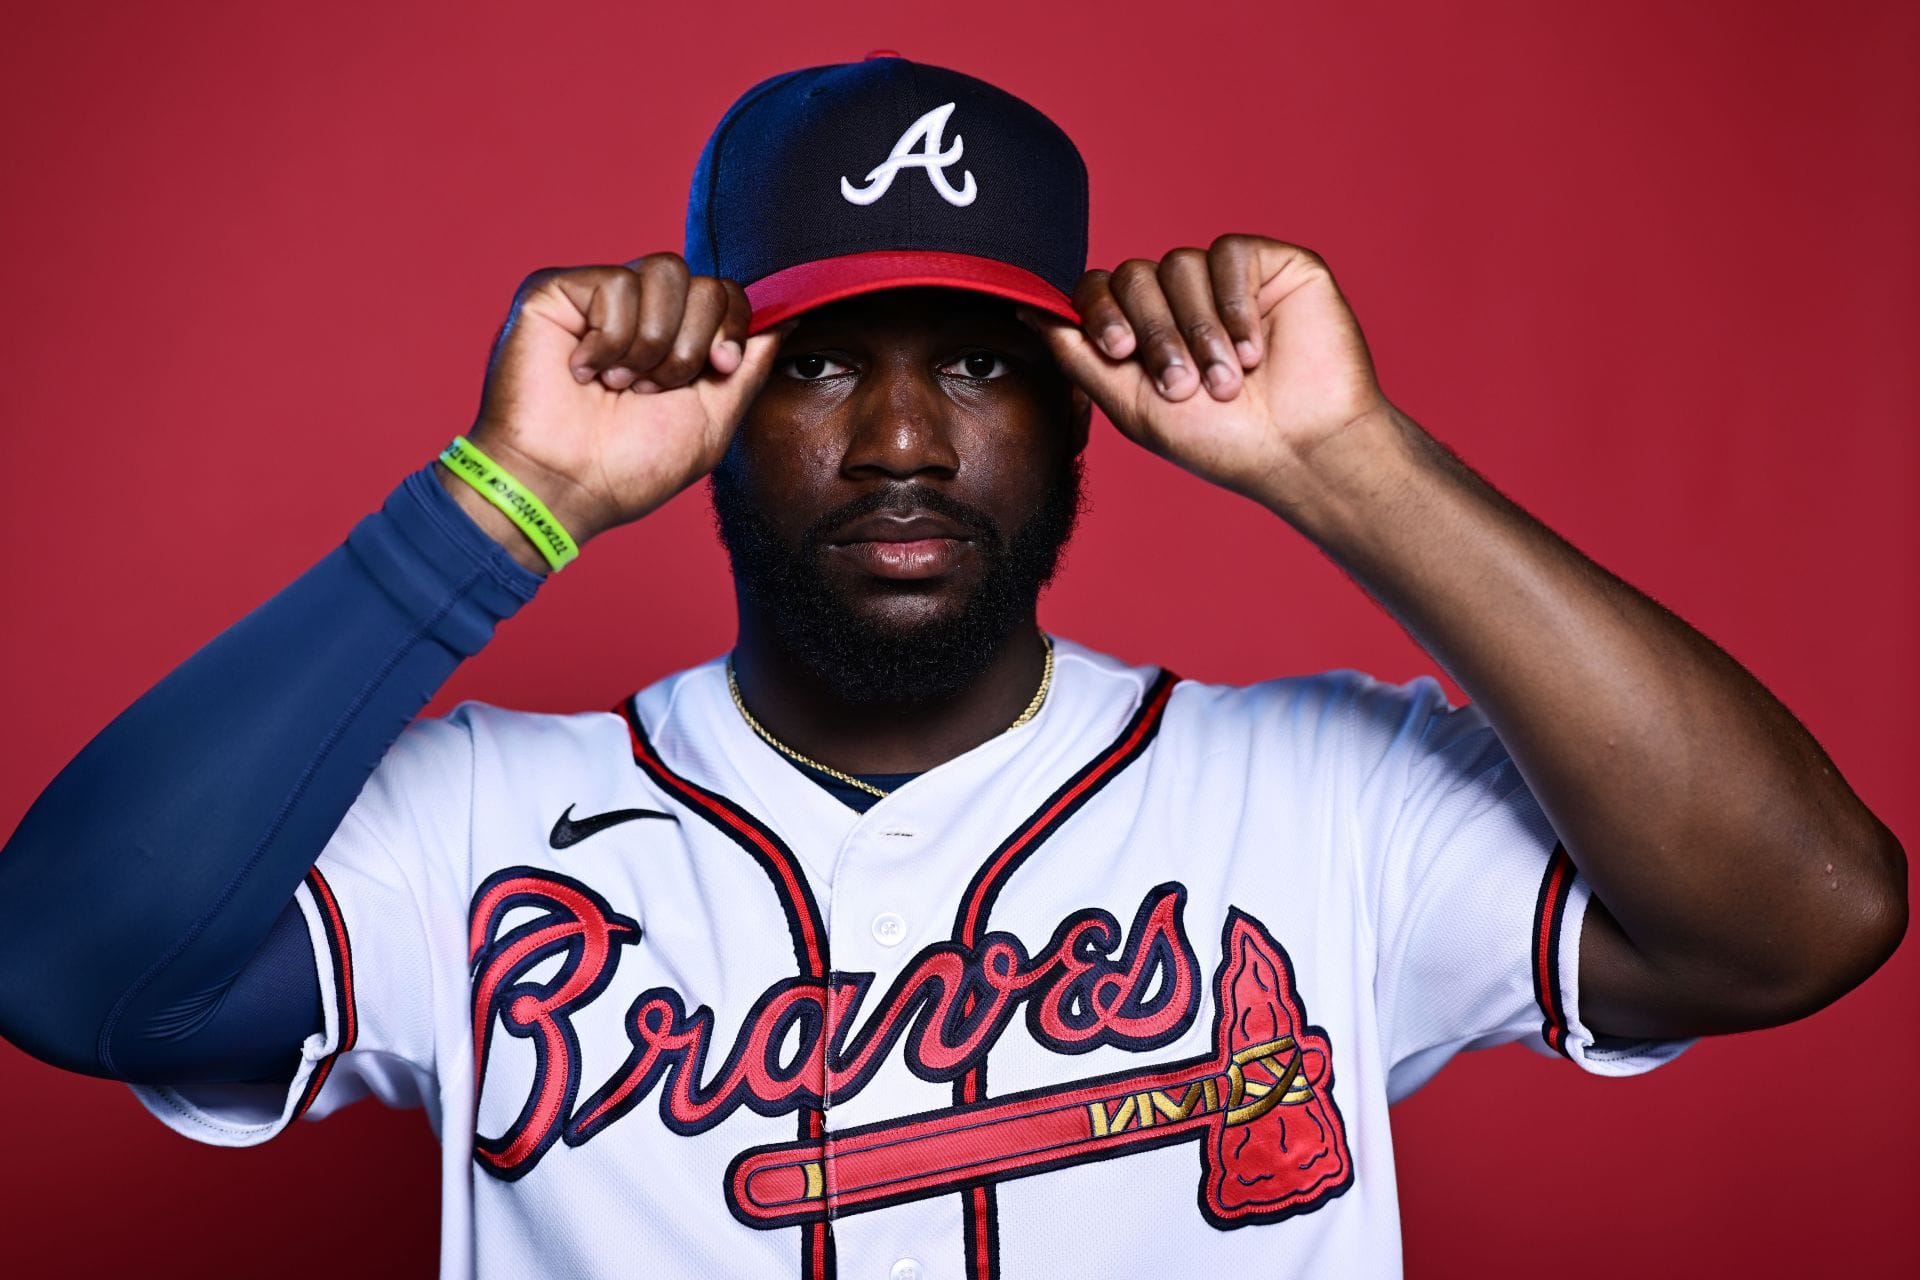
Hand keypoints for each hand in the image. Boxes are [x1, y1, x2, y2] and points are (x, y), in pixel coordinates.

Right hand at [461, 254, 786, 550]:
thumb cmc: (630, 466)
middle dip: (691, 346)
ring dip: (653, 342)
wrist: (563, 486)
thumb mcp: (713, 418)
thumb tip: (787, 313)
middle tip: (653, 390)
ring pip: (666, 271)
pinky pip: (617, 283)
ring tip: (621, 383)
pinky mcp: (556, 290)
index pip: (727, 293)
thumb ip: (750, 365)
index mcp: (676, 338)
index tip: (717, 369)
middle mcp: (640, 312)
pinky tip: (585, 371)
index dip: (733, 326)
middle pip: (704, 282)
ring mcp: (598, 297)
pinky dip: (610, 339)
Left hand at [1024, 235, 1392, 508]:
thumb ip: (1079, 357)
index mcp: (1144, 330)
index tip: (1120, 352)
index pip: (1099, 289)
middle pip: (1134, 275)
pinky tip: (1254, 348)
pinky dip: (1234, 303)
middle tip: (1182, 384)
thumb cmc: (1222, 441)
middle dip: (1154, 332)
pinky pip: (1229, 254)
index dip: (1100, 311)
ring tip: (1226, 380)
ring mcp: (1226, 280)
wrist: (1301, 450)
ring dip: (1198, 330)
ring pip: (1180, 264)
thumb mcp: (1132, 405)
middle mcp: (1180, 299)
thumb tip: (1026, 310)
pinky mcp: (1271, 265)